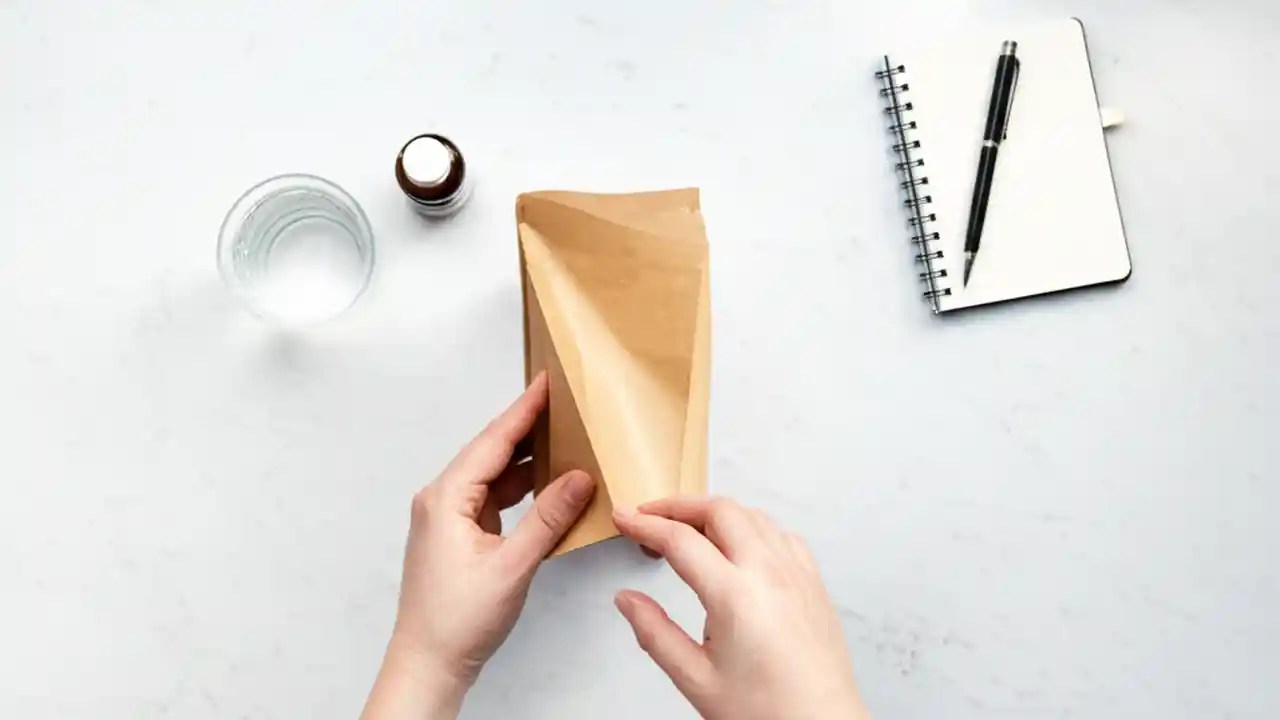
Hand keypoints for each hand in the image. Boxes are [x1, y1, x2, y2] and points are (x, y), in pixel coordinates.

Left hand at [362, 373, 595, 719]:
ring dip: (525, 459)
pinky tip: (544, 484)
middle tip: (561, 401)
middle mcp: (441, 500)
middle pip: (490, 452)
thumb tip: (579, 478)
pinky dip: (519, 488)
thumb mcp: (513, 566)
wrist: (429, 663)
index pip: (492, 441)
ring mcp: (447, 517)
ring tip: (562, 437)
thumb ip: (549, 518)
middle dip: (526, 427)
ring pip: (492, 475)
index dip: (523, 410)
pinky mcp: (457, 534)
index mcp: (446, 498)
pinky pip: (491, 497)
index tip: (547, 382)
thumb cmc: (457, 620)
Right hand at [613, 497, 868, 719]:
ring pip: (752, 514)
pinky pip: (780, 533)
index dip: (645, 523)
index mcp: (736, 596)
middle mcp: (770, 573)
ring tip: (688, 528)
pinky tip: (739, 544)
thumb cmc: (767, 712)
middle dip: (678, 505)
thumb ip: (655, 633)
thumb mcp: (695, 679)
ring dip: (715, 511)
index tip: (624, 517)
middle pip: (719, 510)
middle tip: (651, 516)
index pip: (680, 540)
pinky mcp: (813, 582)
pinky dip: (752, 525)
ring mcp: (796, 573)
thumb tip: (627, 600)